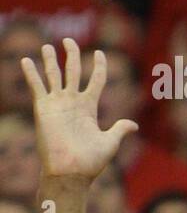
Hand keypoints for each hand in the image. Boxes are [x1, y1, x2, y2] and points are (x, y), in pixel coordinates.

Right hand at [21, 40, 136, 181]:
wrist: (71, 171)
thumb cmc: (91, 161)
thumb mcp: (110, 142)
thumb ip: (120, 129)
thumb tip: (134, 125)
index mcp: (90, 107)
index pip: (96, 80)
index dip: (99, 66)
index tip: (100, 53)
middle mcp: (73, 102)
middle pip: (73, 71)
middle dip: (72, 55)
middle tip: (68, 40)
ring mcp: (58, 104)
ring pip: (54, 75)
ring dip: (50, 60)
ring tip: (48, 45)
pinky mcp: (43, 108)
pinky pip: (37, 87)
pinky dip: (31, 73)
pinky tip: (26, 60)